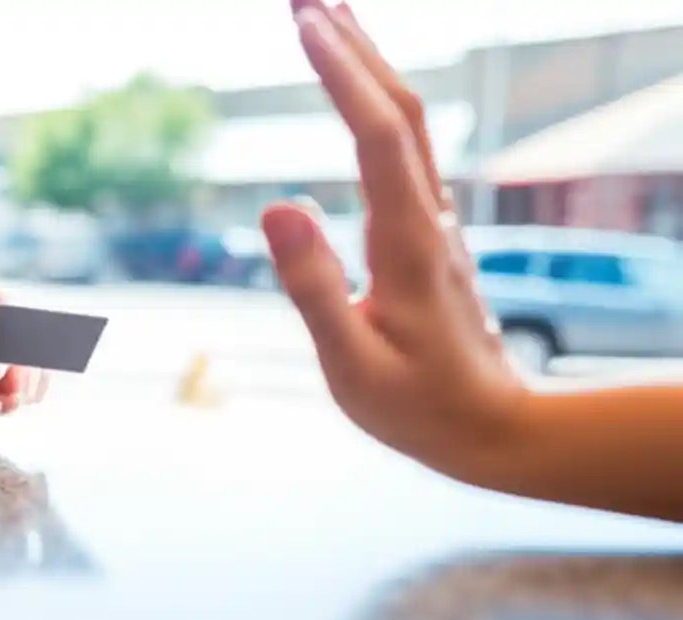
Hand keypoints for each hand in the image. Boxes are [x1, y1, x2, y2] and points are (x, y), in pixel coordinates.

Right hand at [263, 0, 529, 480]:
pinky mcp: (430, 234)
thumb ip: (313, 287)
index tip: (304, 22)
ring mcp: (435, 223)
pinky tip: (360, 97)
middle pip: (399, 109)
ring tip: (327, 22)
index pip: (375, 136)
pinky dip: (377, 103)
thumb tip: (276, 206)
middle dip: (355, 46)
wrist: (493, 428)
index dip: (341, 74)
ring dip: (370, 65)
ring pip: (409, 123)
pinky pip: (406, 149)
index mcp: (406, 243)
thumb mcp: (351, 363)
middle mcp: (429, 218)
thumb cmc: (416, 406)